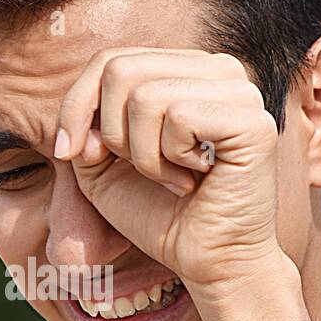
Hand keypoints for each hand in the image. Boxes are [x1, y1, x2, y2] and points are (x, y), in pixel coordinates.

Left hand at [54, 48, 283, 305]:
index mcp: (185, 70)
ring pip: (145, 96)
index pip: (111, 60)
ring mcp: (240, 91)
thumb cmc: (159, 212)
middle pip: (121, 70)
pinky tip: (195, 179)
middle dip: (111, 133)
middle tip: (140, 170)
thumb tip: (86, 117)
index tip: (68, 152)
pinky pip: (179, 117)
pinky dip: (170, 159)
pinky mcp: (253, 121)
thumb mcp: (100, 166)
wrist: (206, 261)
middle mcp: (217, 70)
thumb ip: (83, 126)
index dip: (76, 106)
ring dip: (143, 154)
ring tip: (173, 178)